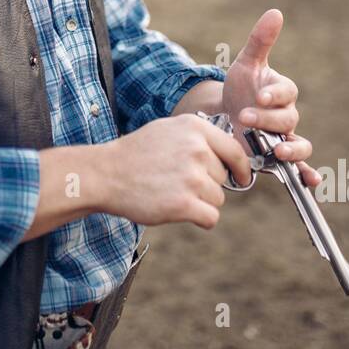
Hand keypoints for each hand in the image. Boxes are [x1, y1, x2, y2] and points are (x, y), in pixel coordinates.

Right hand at [101, 112, 253, 229]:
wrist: (107, 174)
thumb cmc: (136, 154)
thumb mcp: (168, 130)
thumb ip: (198, 138)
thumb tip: (228, 155)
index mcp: (195, 129)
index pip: (235, 150)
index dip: (241, 168)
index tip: (242, 178)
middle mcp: (197, 150)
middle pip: (223, 178)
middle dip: (206, 184)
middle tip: (176, 182)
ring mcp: (191, 177)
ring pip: (217, 199)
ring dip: (200, 202)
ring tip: (171, 193)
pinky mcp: (184, 204)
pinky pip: (211, 217)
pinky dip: (200, 219)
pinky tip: (180, 211)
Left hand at [220, 8, 320, 189]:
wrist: (223, 116)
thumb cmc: (239, 88)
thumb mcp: (245, 65)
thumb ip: (260, 41)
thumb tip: (275, 12)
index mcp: (282, 92)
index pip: (286, 93)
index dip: (274, 95)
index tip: (258, 96)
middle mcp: (287, 116)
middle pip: (287, 120)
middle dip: (267, 120)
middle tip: (246, 118)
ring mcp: (284, 138)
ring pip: (300, 145)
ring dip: (292, 150)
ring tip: (277, 151)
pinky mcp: (277, 159)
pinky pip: (300, 169)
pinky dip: (308, 176)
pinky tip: (311, 183)